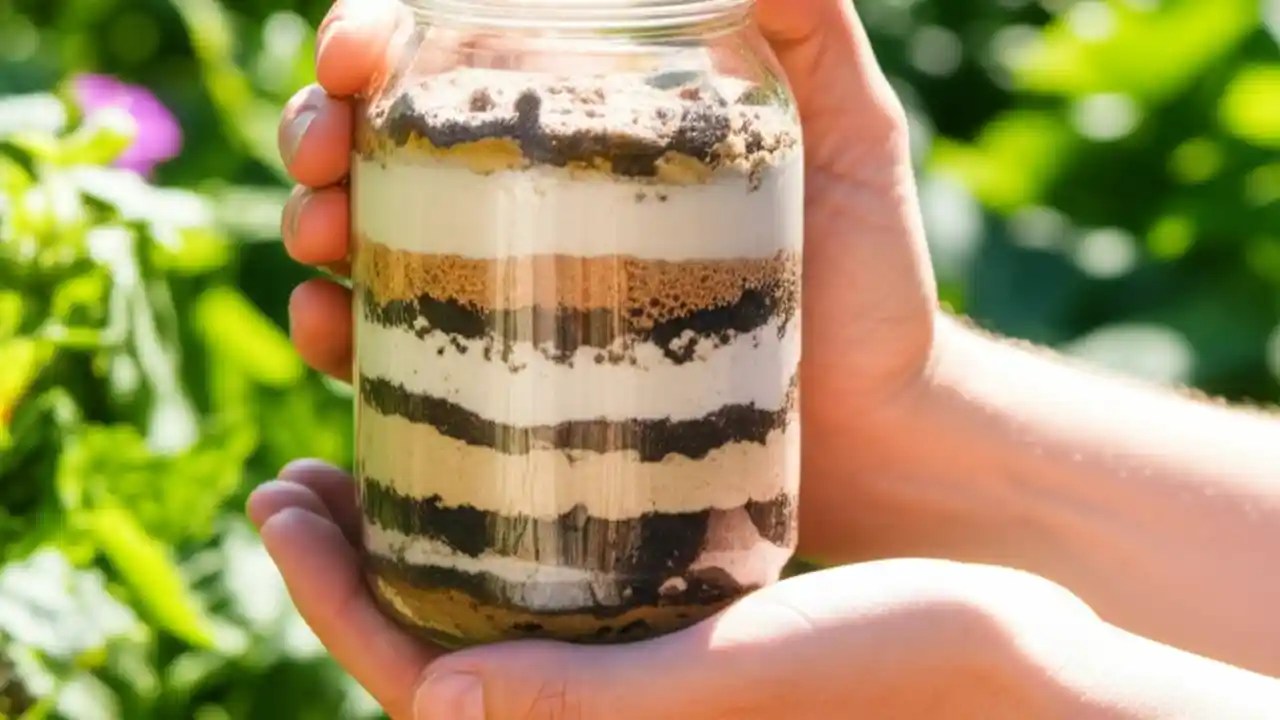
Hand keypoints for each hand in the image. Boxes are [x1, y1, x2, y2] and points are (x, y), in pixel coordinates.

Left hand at [250, 461, 1092, 719]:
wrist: (1013, 663)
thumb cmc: (892, 673)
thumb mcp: (729, 680)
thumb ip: (582, 705)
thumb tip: (425, 708)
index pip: (415, 680)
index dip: (327, 596)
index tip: (279, 495)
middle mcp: (604, 704)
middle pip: (435, 634)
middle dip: (354, 557)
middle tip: (302, 463)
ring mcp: (640, 662)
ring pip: (491, 596)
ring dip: (424, 523)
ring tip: (381, 436)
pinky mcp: (683, 616)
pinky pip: (564, 570)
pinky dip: (512, 512)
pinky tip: (506, 441)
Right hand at [278, 0, 939, 564]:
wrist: (879, 429)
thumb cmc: (869, 276)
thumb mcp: (850, 134)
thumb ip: (813, 30)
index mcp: (594, 123)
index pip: (460, 58)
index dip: (376, 35)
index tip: (353, 54)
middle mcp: (541, 203)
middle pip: (390, 143)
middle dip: (320, 130)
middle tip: (320, 154)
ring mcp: (521, 295)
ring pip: (375, 243)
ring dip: (313, 224)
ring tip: (320, 237)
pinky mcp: (517, 388)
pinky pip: (405, 357)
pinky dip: (345, 337)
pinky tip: (331, 329)